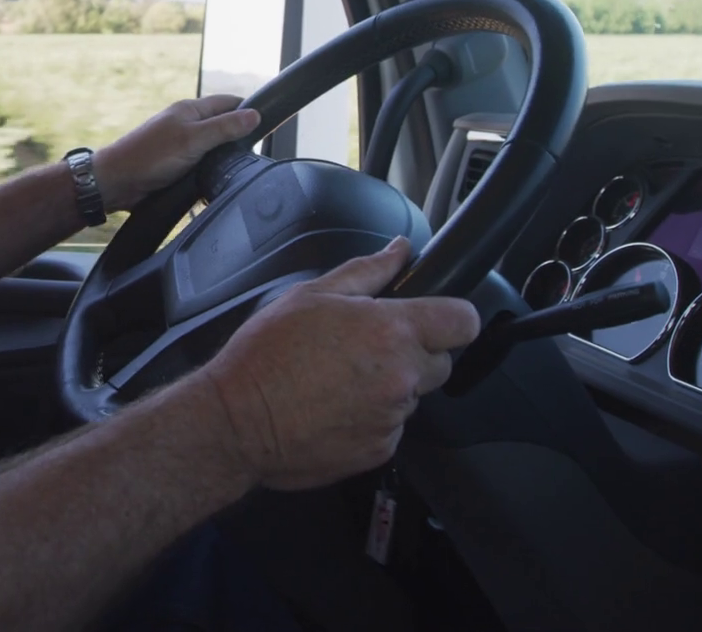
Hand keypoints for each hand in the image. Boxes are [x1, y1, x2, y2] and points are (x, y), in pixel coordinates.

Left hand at [92, 95, 259, 211]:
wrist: (117, 182)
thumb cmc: (150, 157)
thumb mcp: (193, 140)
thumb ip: (224, 128)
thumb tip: (255, 115)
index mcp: (191, 110)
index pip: (229, 102)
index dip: (248, 110)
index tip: (267, 124)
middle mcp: (187, 125)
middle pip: (223, 126)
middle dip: (238, 138)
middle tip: (253, 154)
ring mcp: (181, 145)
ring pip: (213, 148)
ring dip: (224, 159)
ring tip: (237, 171)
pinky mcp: (176, 165)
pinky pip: (201, 165)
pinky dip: (210, 172)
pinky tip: (217, 182)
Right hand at [196, 238, 480, 490]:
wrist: (237, 422)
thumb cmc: (267, 354)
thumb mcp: (311, 295)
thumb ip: (367, 270)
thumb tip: (400, 250)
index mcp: (391, 331)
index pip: (463, 321)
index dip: (452, 317)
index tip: (435, 318)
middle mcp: (401, 376)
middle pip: (442, 362)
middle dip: (416, 353)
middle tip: (368, 349)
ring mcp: (392, 418)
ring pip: (413, 397)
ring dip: (389, 387)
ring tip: (340, 382)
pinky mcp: (379, 451)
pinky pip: (391, 428)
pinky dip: (372, 419)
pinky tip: (334, 409)